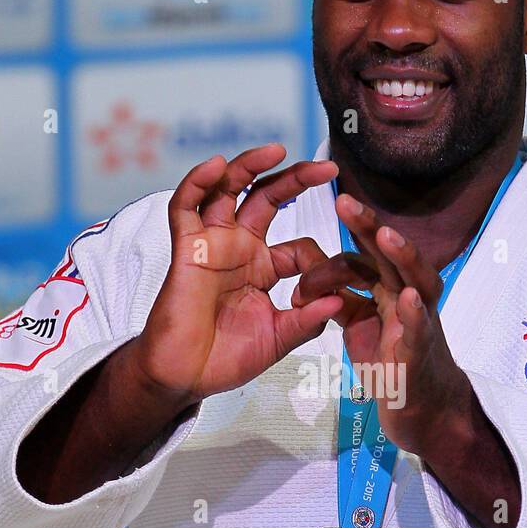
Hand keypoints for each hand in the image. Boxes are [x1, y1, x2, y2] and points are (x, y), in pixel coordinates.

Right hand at [131, 144, 343, 406]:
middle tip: (327, 167)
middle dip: (297, 179)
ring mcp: (213, 244)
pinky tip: (216, 166)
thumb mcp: (278, 339)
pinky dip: (198, 183)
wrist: (184, 377)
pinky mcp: (186, 248)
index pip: (300, 245)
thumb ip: (308, 321)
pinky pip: (186, 207)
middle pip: (268, 198)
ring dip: (249, 165)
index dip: (320, 262)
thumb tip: (342, 301)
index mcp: (264, 268)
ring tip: (277, 150)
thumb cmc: (225, 358)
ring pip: (227, 189)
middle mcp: (240, 248)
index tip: (332, 287)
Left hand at [293, 194, 470, 456]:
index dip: (334, 254)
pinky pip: (421, 330)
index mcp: (388, 288)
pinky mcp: (421, 353)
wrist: (425, 410)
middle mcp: (407, 296)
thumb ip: (342, 300)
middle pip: (388, 254)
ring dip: (402, 257)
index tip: (305, 260)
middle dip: (368, 226)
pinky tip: (407, 298)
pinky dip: (415, 314)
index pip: (362, 258)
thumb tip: (314, 283)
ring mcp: (419, 322)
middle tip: (343, 200)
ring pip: (415, 281)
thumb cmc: (393, 363)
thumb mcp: (360, 327)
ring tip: (387, 236)